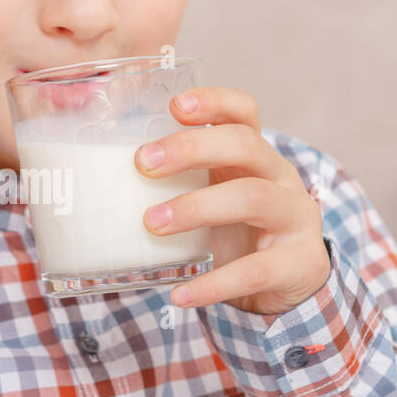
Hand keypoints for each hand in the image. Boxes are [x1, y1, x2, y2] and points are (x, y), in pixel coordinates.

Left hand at [134, 86, 329, 315]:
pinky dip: (214, 283)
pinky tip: (181, 295)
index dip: (214, 101)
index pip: (244, 112)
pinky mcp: (297, 262)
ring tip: (151, 223)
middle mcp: (280, 177)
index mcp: (255, 156)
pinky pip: (255, 270)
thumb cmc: (239, 230)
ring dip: (198, 207)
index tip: (175, 105)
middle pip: (245, 144)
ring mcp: (295, 217)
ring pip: (253, 198)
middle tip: (143, 163)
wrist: (292, 281)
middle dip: (192, 148)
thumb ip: (176, 182)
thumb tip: (99, 179)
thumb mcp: (214, 195)